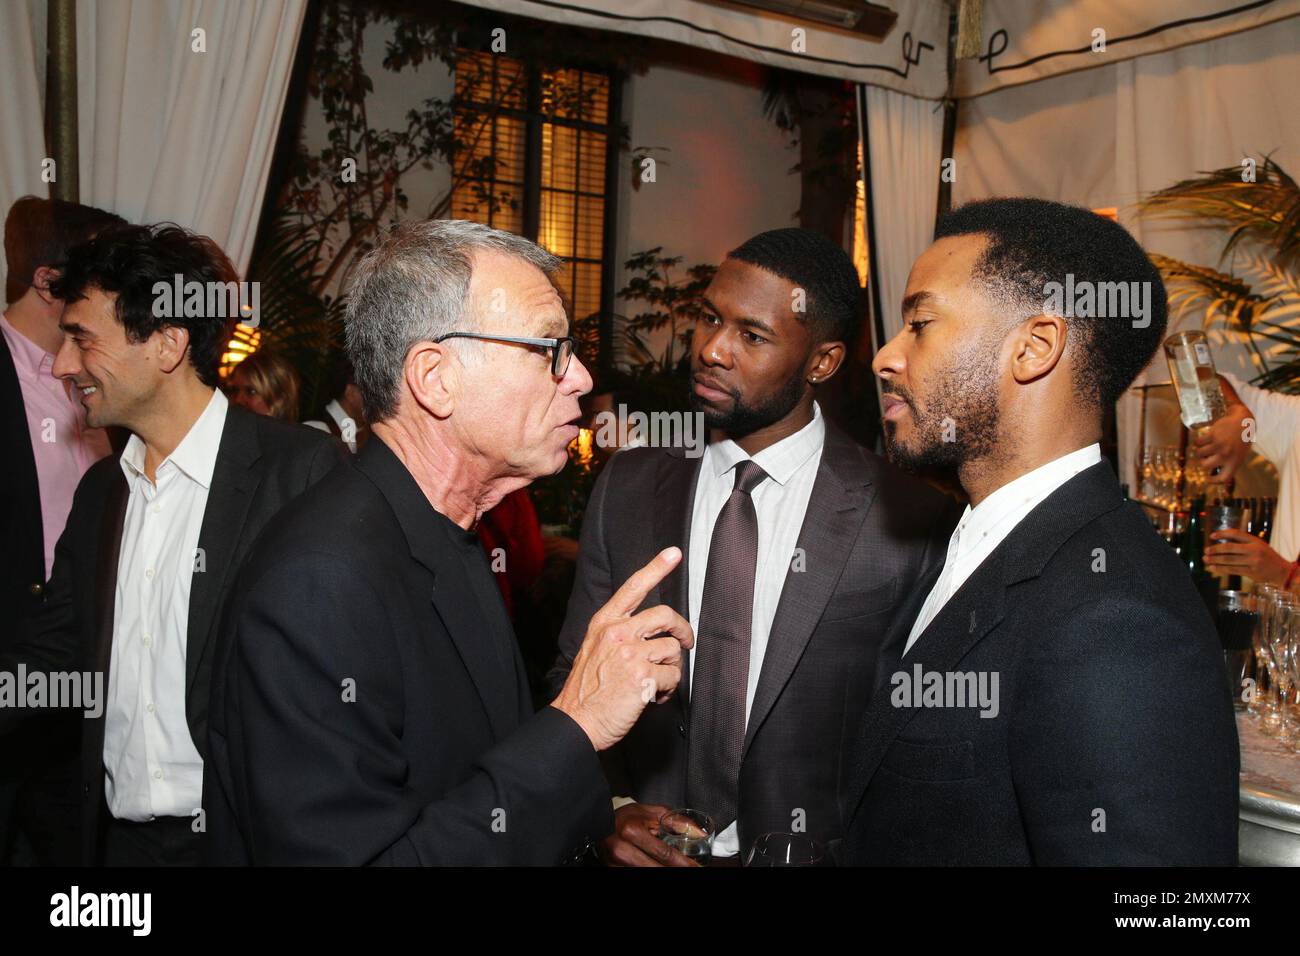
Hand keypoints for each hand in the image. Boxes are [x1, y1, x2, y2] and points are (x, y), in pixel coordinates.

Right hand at [551, 547, 692, 750]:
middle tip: (686, 642)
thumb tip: (651, 633)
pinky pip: (673, 676)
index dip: (656, 568)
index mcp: (605, 623)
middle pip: (665, 616)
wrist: (576, 721)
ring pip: (672, 650)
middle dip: (683, 630)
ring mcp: (630, 653)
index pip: (633, 588)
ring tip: (657, 683)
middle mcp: (617, 633)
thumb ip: (619, 634)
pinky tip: (654, 696)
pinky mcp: (642, 676)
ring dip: (672, 669)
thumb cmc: (586, 690)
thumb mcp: (594, 649)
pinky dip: (669, 689)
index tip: (674, 553)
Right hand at [598, 802, 699, 866]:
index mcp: (632, 832)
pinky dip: (649, 870)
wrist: (598, 823)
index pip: (664, 853)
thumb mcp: (650, 813)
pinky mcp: (613, 870)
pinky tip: (658, 866)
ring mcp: (616, 863)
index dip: (683, 863)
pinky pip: (636, 872)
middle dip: (676, 870)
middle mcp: (622, 849)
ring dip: (663, 870)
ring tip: (674, 867)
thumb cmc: (624, 817)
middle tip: (690, 869)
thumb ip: (675, 822)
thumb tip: (699, 833)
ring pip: (647, 872)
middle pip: (657, 868)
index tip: (695, 867)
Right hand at [1189, 401, 1253, 479]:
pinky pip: (1197, 443)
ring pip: (1199, 453)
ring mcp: (1219, 445)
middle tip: (1205, 457)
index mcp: (1235, 462)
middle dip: (1202, 462)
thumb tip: (1216, 473)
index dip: (1213, 480)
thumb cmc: (1242, 439)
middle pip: (1204, 465)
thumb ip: (1230, 464)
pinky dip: (1198, 442)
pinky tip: (1204, 439)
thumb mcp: (1240, 454)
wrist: (1243, 421)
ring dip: (1200, 450)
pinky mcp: (1212, 435)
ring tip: (1205, 446)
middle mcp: (1227, 455)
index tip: (1208, 478)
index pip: (1223, 478)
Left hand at [1204, 529, 1291, 585]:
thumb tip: (1220, 542)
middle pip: (1229, 548)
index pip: (1236, 533)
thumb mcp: (1258, 545)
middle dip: (1215, 549)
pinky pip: (1232, 570)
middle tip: (1206, 551)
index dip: (1222, 533)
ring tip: (1206, 559)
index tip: (1212, 536)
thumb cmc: (1266, 557)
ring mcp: (1253, 562)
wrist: (1281, 571)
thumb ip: (1243, 543)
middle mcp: (1254, 550)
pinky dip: (1221, 568)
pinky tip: (1213, 568)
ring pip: (1229, 560)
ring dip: (1215, 560)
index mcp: (1255, 540)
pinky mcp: (1251, 572)